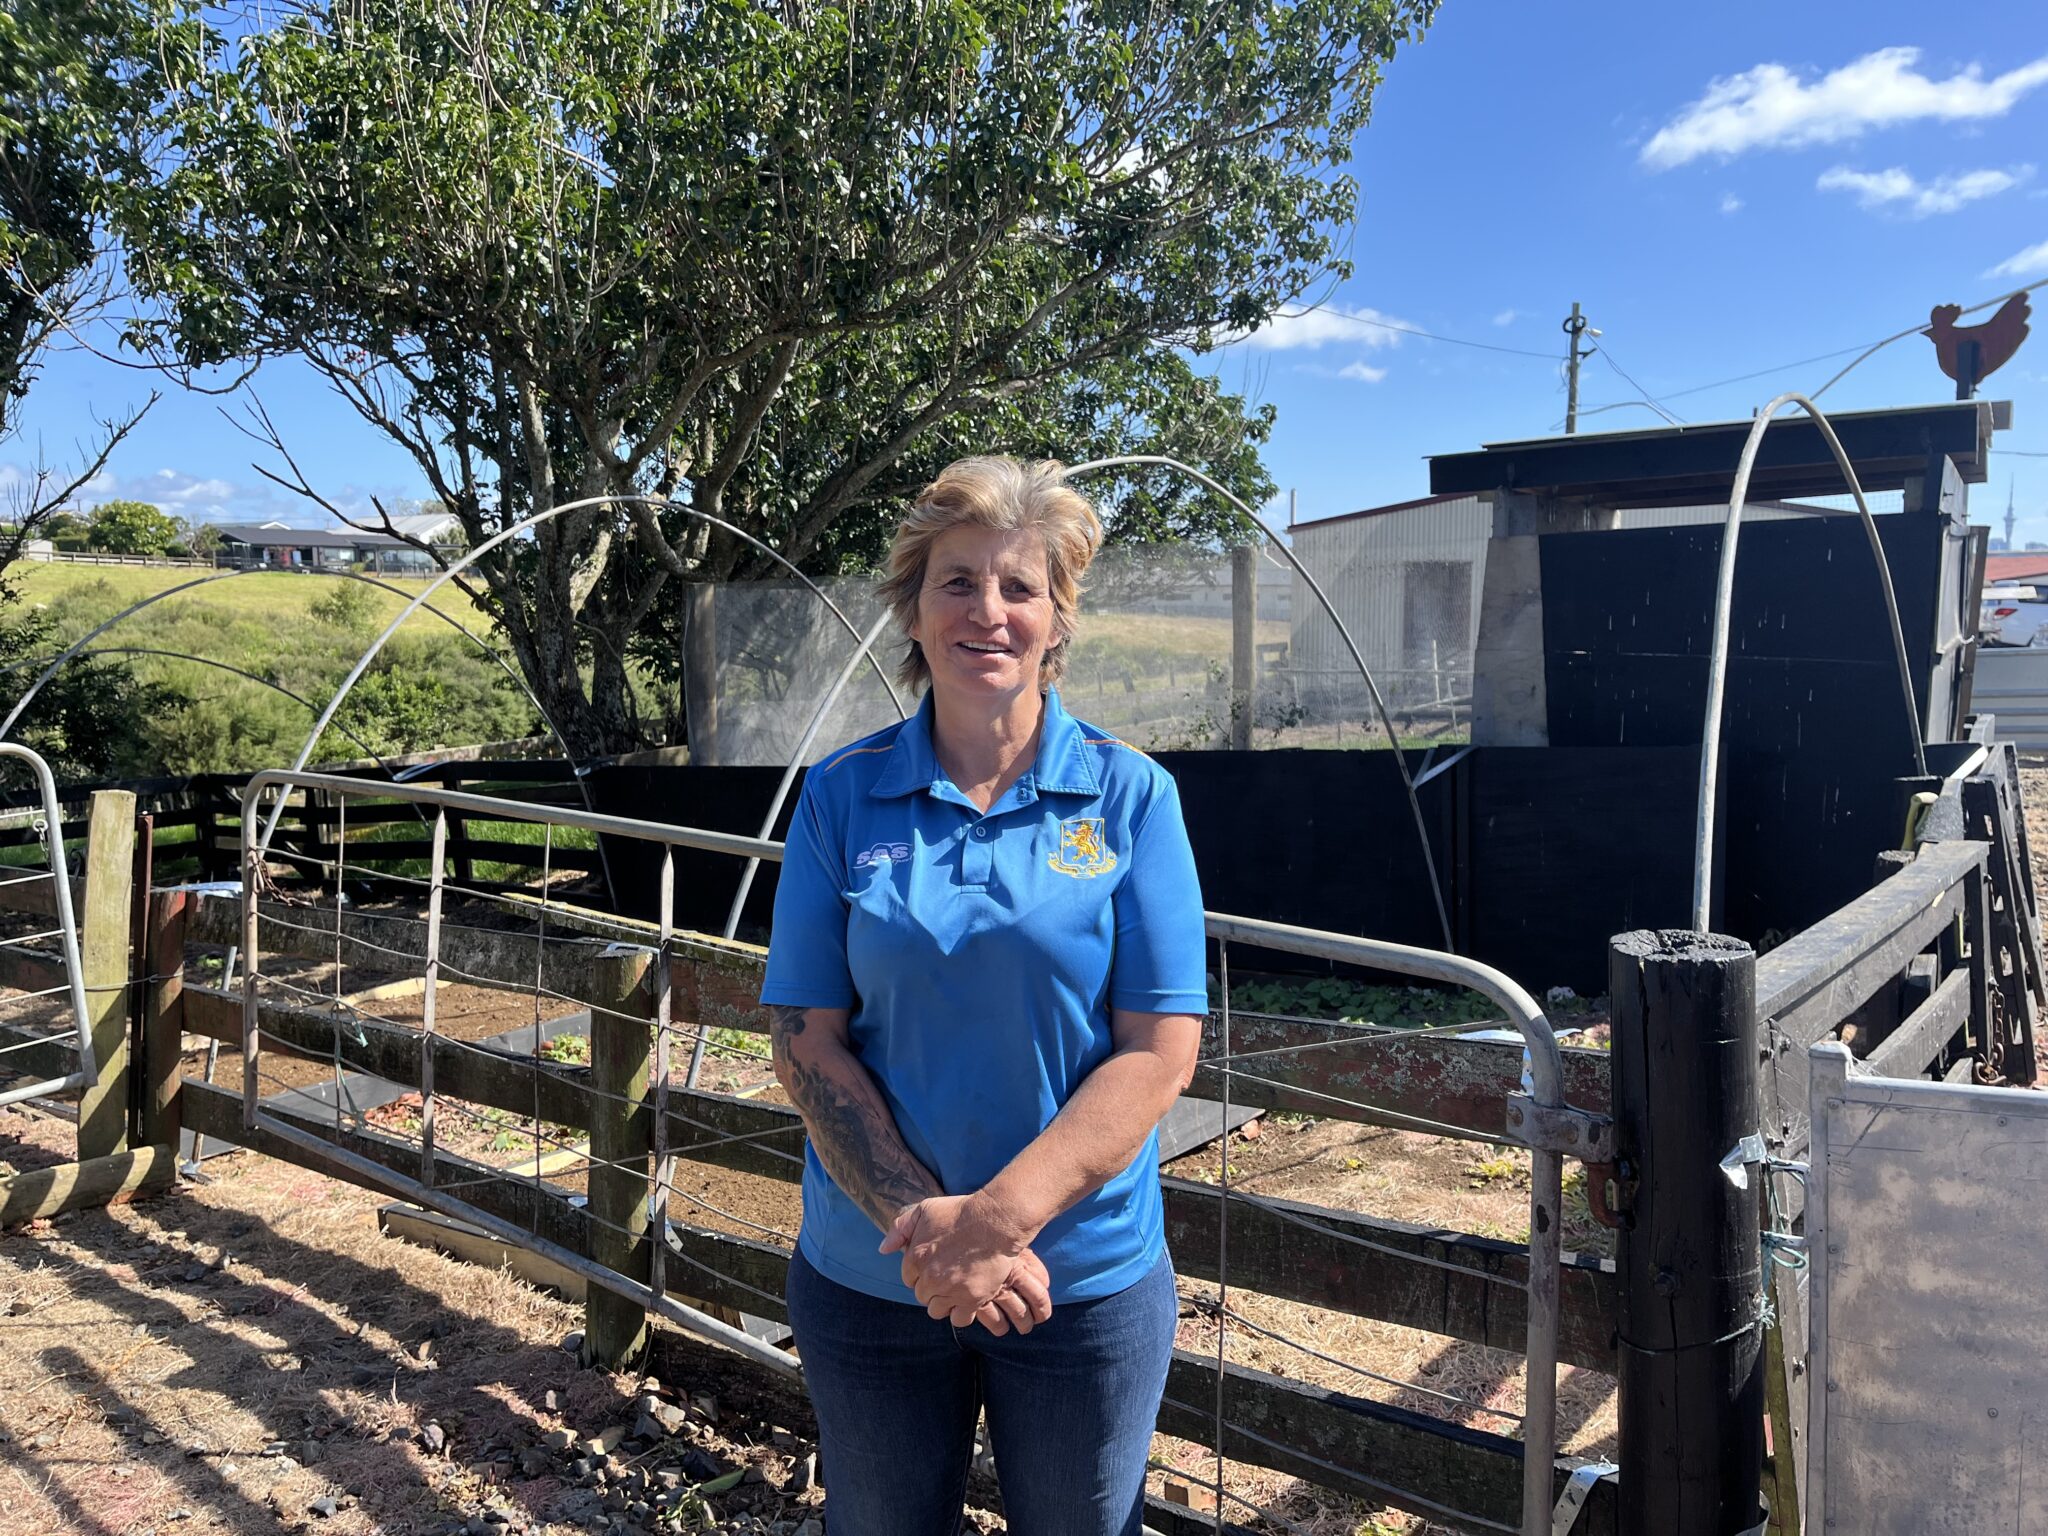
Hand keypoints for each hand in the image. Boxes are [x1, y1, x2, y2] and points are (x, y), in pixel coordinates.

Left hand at [880, 1194, 1051, 1330]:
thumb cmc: (961, 1212)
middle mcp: (930, 1278)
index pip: (908, 1279)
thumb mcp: (925, 1210)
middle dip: (932, 1288)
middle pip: (922, 1296)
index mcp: (915, 1257)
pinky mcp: (972, 1299)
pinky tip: (967, 1300)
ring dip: (944, 1302)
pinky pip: (959, 1319)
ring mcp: (951, 1290)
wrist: (996, 1220)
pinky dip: (961, 1313)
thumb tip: (883, 1249)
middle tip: (947, 1276)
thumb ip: (900, 1228)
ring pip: (937, 1310)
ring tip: (956, 1289)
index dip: (920, 1273)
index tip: (934, 1266)